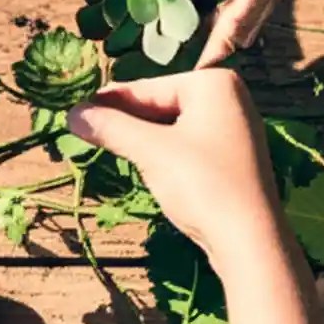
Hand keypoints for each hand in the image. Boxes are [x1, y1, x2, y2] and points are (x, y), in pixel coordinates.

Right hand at [66, 70, 281, 264]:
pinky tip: (143, 164)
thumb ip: (111, 127)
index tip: (76, 109)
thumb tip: (73, 114)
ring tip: (105, 143)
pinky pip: (189, 147)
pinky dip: (164, 153)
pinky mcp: (234, 160)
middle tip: (85, 128)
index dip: (109, 102)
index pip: (148, 88)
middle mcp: (230, 99)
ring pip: (174, 128)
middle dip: (126, 120)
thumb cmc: (202, 183)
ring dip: (142, 138)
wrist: (250, 240)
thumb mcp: (151, 151)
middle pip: (162, 105)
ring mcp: (235, 130)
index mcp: (214, 83)